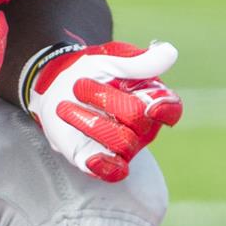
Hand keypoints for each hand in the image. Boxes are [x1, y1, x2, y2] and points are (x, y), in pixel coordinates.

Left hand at [23, 40, 180, 181]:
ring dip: (91, 122)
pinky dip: (105, 166)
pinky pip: (114, 172)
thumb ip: (139, 62)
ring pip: (123, 142)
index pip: (171, 109)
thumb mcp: (110, 59)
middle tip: (79, 85)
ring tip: (65, 106)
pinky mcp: (101, 159)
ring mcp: (124, 145)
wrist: (54, 86)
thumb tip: (170, 53)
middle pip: (139, 120)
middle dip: (107, 100)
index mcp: (152, 98)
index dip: (166, 108)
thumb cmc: (89, 70)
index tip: (152, 104)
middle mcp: (143, 126)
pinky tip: (91, 157)